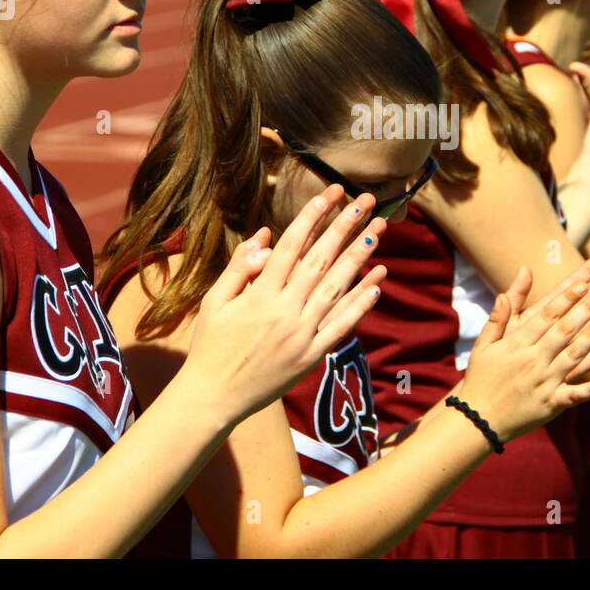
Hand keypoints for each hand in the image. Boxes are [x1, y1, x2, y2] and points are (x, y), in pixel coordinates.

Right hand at [178, 185, 388, 420]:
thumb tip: (266, 234)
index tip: (332, 193)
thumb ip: (240, 266)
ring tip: (378, 231)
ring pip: (337, 288)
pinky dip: (361, 304)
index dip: (313, 216)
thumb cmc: (211, 345)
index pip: (292, 245)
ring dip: (360, 258)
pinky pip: (342, 326)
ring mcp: (302, 334)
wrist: (215, 396)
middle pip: (321, 260)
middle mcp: (285, 310)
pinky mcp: (312, 355)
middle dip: (346, 227)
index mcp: (259, 294)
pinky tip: (378, 282)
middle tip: (366, 201)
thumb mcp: (215, 300)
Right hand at [458, 256, 589, 441]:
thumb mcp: (484, 344)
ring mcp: (545, 382)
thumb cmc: (481, 378)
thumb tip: (506, 290)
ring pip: (575, 356)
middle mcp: (534, 360)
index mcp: (518, 344)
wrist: (478, 419)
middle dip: (586, 309)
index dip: (566, 299)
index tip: (583, 282)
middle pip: (565, 330)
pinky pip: (574, 395)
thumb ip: (499, 317)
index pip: (547, 316)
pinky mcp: (551, 404)